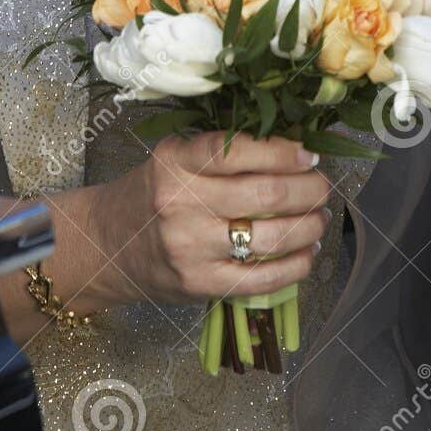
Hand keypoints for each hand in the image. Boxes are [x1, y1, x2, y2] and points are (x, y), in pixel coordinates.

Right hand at [96, 130, 332, 308]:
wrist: (108, 244)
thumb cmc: (152, 193)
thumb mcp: (174, 156)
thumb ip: (222, 150)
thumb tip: (290, 145)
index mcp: (176, 162)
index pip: (238, 151)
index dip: (283, 152)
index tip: (309, 154)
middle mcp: (182, 204)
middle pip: (265, 194)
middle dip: (308, 190)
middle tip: (322, 187)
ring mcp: (191, 248)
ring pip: (270, 238)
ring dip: (309, 227)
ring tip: (320, 218)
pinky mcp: (200, 284)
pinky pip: (261, 279)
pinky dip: (295, 266)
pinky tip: (307, 253)